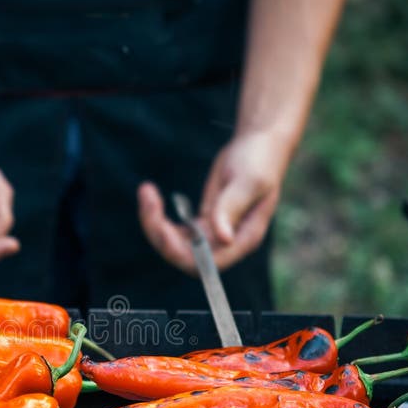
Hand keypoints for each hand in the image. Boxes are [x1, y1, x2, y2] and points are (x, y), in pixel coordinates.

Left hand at [137, 130, 291, 273]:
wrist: (258, 144)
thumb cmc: (260, 160)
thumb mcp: (248, 180)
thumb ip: (232, 207)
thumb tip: (223, 238)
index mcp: (245, 238)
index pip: (210, 263)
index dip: (183, 253)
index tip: (164, 228)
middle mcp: (227, 242)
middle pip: (186, 257)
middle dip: (161, 235)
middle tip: (149, 199)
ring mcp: (213, 234)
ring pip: (175, 245)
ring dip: (155, 224)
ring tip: (146, 192)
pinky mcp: (201, 223)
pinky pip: (174, 232)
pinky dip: (158, 217)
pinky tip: (150, 196)